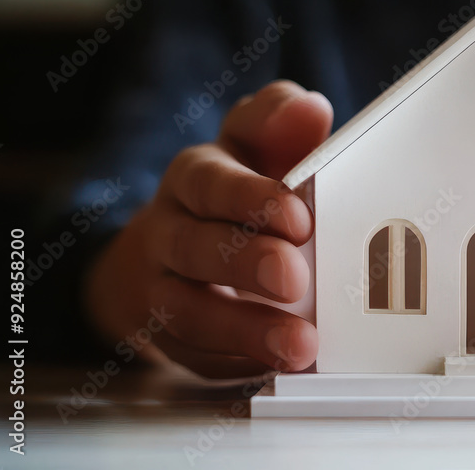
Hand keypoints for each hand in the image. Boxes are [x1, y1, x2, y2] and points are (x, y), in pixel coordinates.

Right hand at [83, 81, 332, 377]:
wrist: (174, 248)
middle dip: (244, 265)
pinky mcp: (176, 338)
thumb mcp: (255, 143)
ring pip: (188, 312)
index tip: (297, 217)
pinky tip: (281, 366)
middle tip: (294, 278)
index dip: (248, 199)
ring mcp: (164, 289)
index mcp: (193, 178)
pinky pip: (198, 357)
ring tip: (299, 344)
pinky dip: (239, 363)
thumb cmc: (238, 188)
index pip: (210, 183)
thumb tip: (310, 107)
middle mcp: (168, 232)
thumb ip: (279, 120)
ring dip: (245, 330)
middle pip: (193, 248)